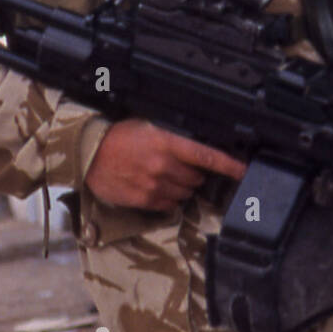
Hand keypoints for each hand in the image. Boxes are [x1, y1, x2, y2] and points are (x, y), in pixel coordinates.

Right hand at [84, 119, 246, 213]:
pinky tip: (156, 187)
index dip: (229, 165)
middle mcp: (163, 165)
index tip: (244, 170)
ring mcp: (154, 185)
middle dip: (194, 172)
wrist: (88, 154)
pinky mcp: (144, 200)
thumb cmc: (117, 137)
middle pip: (197, 177)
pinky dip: (168, 198)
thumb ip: (173, 138)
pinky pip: (169, 205)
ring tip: (164, 175)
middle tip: (178, 165)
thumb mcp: (148, 127)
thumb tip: (195, 147)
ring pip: (185, 192)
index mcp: (166, 142)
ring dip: (182, 186)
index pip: (206, 155)